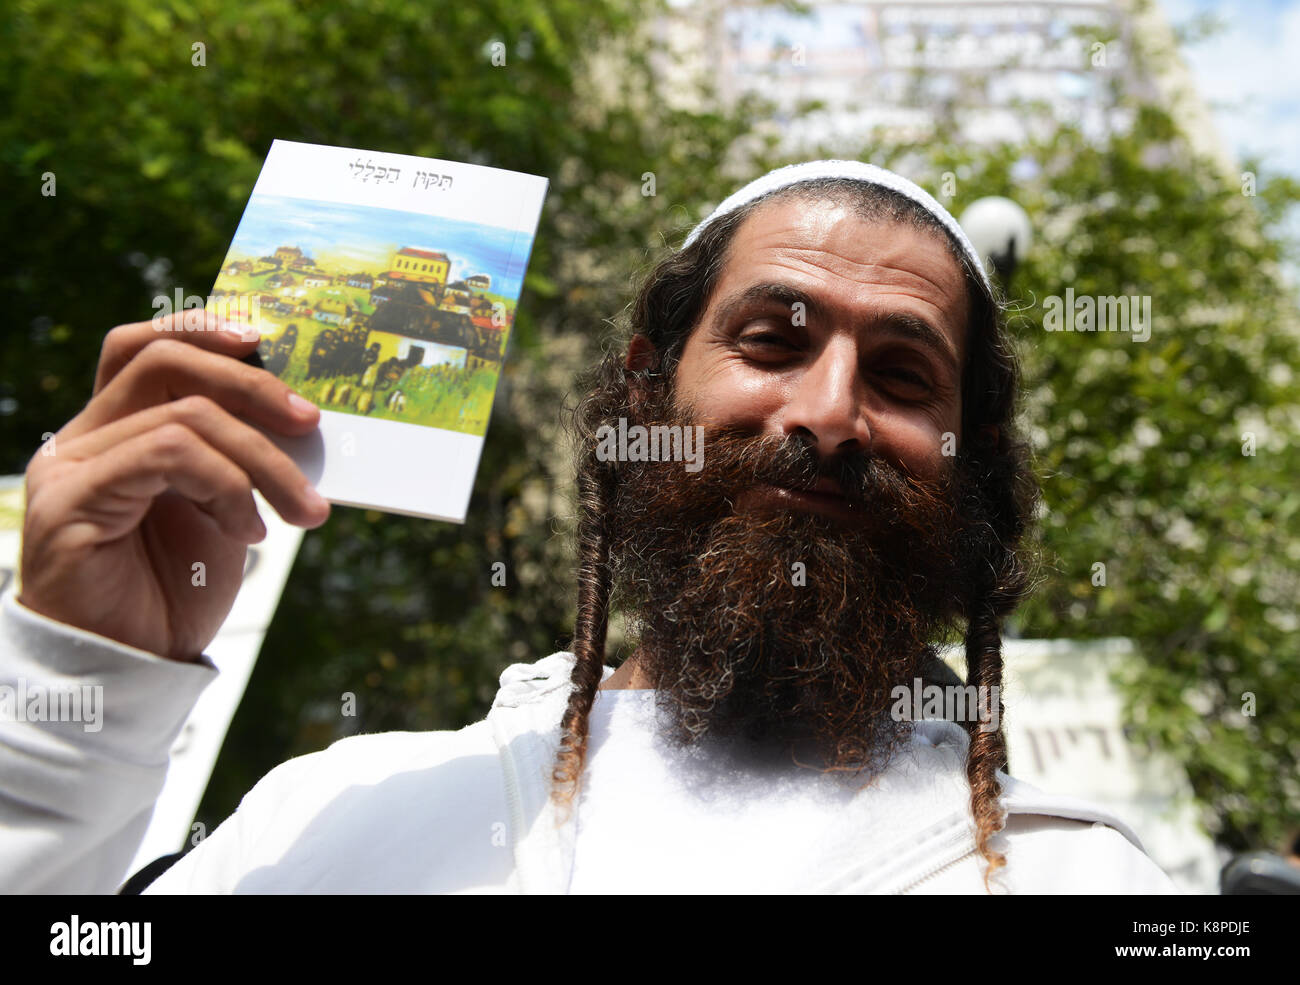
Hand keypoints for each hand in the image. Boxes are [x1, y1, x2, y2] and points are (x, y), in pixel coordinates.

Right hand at [17, 311, 329, 660]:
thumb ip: (239, 456)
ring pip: (183, 416)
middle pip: (164, 363)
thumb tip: (300, 413)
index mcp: (114, 431)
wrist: (132, 669)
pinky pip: (166, 456)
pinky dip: (227, 486)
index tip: (270, 343)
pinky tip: (248, 533)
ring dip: (263, 461)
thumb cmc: (175, 590)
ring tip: (301, 510)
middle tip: (313, 422)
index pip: (144, 349)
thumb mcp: (223, 509)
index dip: (203, 331)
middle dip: (253, 386)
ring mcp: (69, 466)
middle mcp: (82, 439)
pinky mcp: (69, 501)